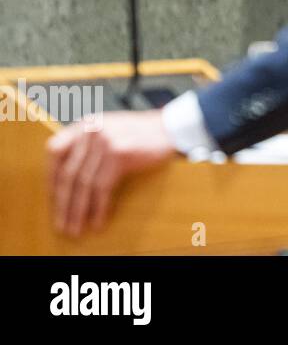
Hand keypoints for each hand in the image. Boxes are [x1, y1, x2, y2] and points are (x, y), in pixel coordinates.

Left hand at [46, 110, 175, 236]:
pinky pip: (104, 186)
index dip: (51, 177)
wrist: (172, 128)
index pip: (55, 151)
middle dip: (63, 203)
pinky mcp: (120, 152)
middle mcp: (91, 130)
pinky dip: (99, 207)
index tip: (52, 199)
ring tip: (76, 228)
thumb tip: (67, 179)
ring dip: (79, 210)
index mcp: (85, 124)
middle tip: (62, 224)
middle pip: (69, 172)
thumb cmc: (142, 134)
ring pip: (84, 183)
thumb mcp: (109, 130)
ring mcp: (105, 140)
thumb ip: (88, 146)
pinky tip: (97, 220)